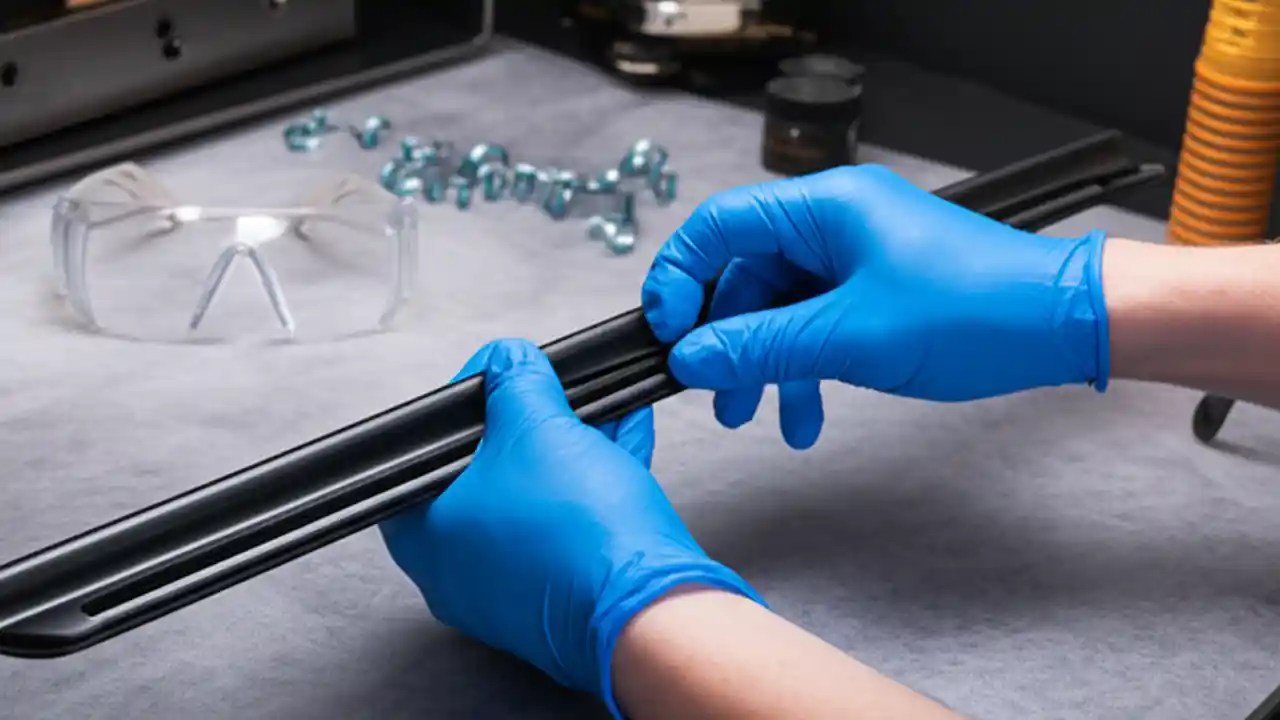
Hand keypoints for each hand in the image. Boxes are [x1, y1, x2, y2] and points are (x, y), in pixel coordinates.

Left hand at [378, 339, 760, 715]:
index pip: (425, 450)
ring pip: (535, 497)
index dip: (467, 404)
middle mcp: (456, 572)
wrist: (650, 608)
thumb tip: (509, 360)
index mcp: (424, 536)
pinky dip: (590, 484)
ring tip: (604, 411)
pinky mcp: (560, 596)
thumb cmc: (579, 534)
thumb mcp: (539, 425)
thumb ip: (517, 381)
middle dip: (536, 422)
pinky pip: (566, 526)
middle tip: (558, 394)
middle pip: (488, 472)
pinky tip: (622, 443)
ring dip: (572, 448)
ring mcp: (509, 589)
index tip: (501, 379)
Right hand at [642, 164, 1108, 448]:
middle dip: (724, 337)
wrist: (1063, 326)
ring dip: (761, 363)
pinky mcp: (873, 289)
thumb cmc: (977, 311)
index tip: (666, 329)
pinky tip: (803, 416)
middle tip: (710, 387)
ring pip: (777, 307)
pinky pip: (814, 324)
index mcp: (825, 208)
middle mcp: (834, 223)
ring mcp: (855, 257)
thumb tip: (692, 357)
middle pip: (745, 274)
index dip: (680, 276)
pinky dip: (802, 368)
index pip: (720, 226)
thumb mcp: (851, 336)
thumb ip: (761, 347)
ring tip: (751, 415)